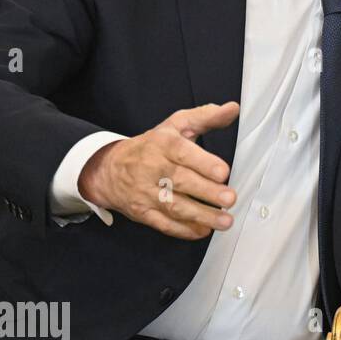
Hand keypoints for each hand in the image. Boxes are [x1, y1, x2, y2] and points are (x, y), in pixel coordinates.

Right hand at [77, 102, 239, 239]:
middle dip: (207, 192)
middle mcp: (152, 168)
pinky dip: (182, 229)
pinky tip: (202, 231)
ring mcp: (145, 192)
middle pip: (180, 181)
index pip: (182, 152)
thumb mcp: (176, 125)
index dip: (203, 163)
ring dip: (201, 215)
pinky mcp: (141, 212)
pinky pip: (162, 223)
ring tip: (225, 221)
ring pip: (173, 205)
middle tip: (230, 198)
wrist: (108, 168)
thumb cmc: (151, 146)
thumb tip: (232, 109)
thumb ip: (205, 117)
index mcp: (162, 143)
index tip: (223, 172)